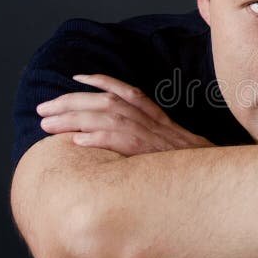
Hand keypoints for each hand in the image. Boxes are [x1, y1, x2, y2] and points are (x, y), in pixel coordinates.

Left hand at [37, 73, 213, 154]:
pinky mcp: (149, 153)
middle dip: (70, 102)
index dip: (99, 82)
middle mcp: (151, 121)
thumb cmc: (190, 164)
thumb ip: (149, 135)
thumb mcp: (171, 143)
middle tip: (43, 109)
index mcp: (156, 116)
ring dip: (72, 119)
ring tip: (47, 125)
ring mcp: (150, 136)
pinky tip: (77, 141)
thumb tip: (119, 137)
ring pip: (106, 117)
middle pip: (105, 102)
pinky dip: (97, 138)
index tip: (75, 78)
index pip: (125, 90)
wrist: (214, 178)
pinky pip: (120, 141)